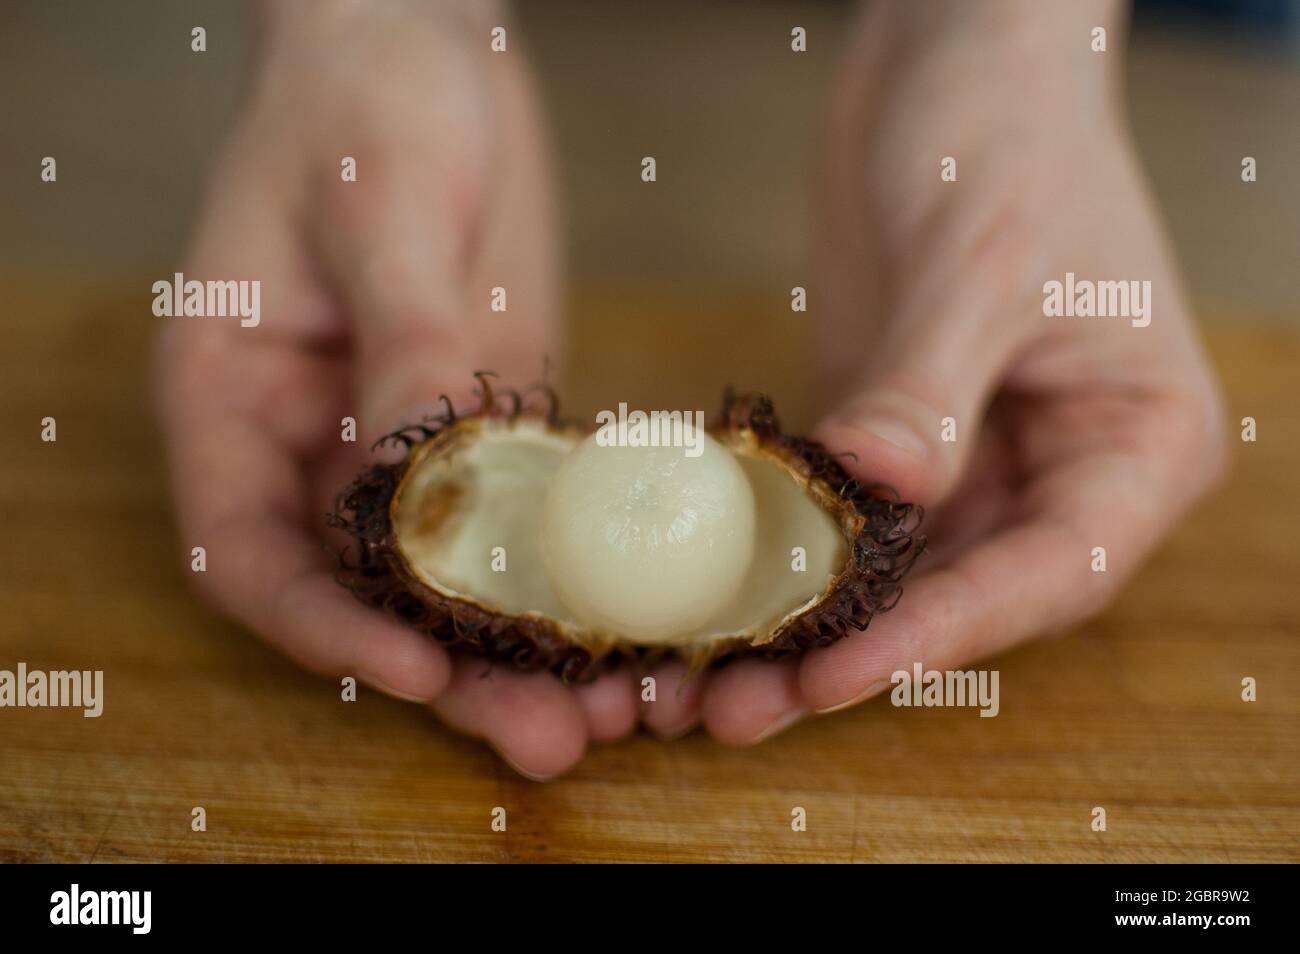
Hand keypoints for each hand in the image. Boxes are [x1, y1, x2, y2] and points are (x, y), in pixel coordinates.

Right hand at [156, 0, 636, 778]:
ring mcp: (403, 435)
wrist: (426, 44)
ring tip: (607, 710)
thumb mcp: (382, 210)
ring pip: (450, 572)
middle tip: (542, 734)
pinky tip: (632, 619)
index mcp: (235, 396)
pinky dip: (569, 574)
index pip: (249, 552)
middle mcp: (313, 437)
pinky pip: (520, 516)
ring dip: (523, 645)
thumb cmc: (367, 101)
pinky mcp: (486, 415)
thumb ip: (402, 342)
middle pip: (363, 591)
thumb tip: (423, 478)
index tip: (407, 669)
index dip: (320, 625)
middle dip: (447, 669)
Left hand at [672, 0, 1227, 740]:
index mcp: (1134, 446)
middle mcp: (1058, 471)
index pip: (1046, 573)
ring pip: (889, 574)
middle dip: (850, 655)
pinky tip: (707, 596)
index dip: (942, 635)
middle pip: (959, 597)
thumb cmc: (1008, 135)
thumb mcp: (980, 260)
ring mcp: (971, 459)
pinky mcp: (891, 434)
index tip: (836, 676)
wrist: (954, 58)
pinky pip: (837, 518)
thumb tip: (879, 490)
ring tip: (701, 680)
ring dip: (798, 627)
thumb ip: (930, 383)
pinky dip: (776, 559)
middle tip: (738, 706)